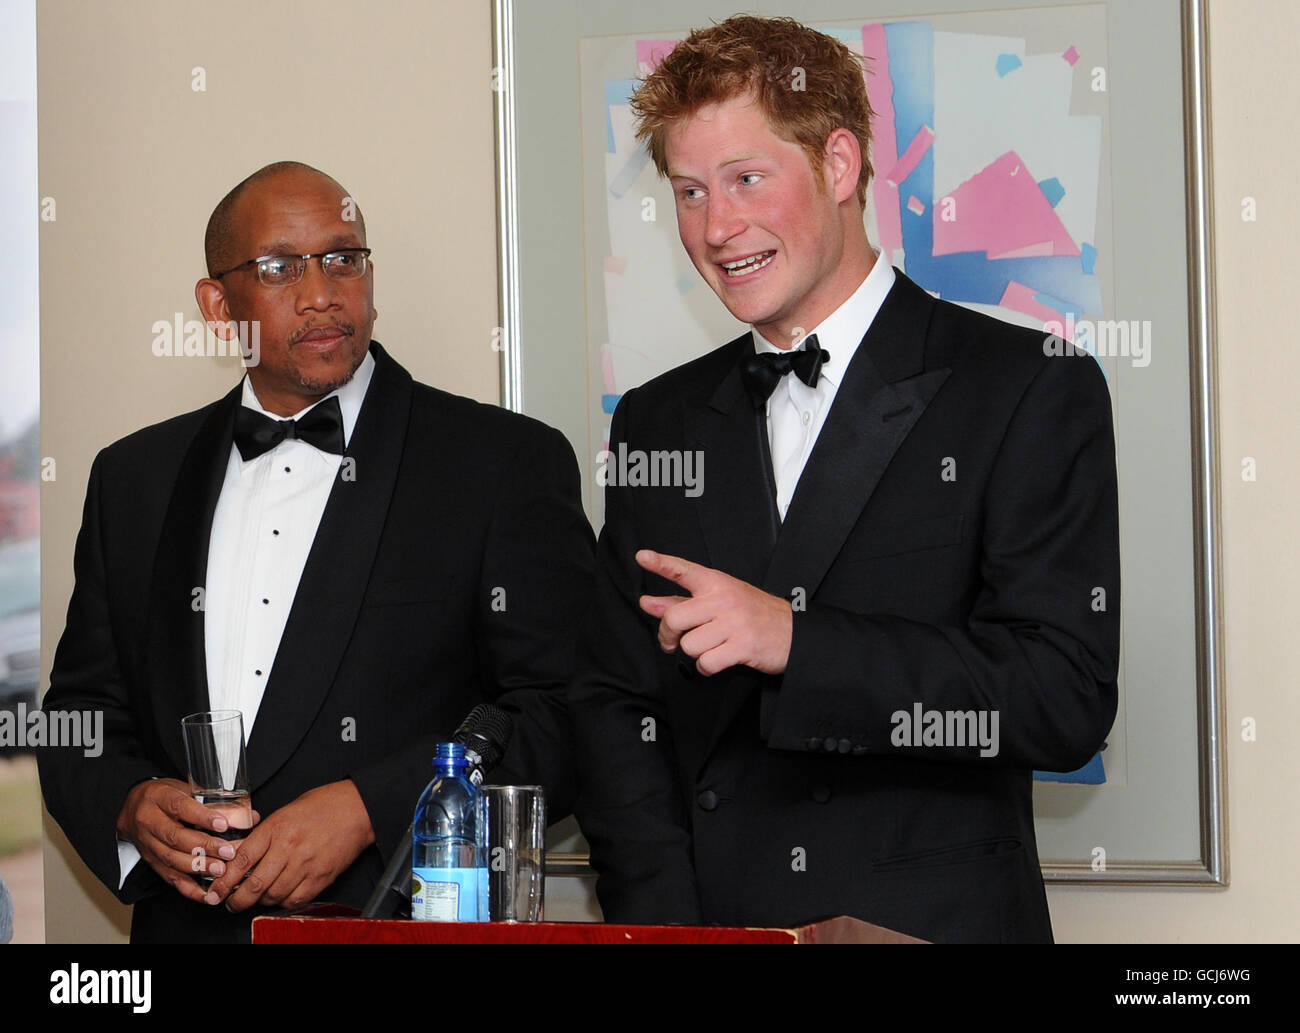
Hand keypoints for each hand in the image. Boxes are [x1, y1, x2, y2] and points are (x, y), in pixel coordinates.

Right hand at [116, 777, 258, 902]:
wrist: (131, 808)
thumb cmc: (164, 796)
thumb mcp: (186, 789)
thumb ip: (216, 802)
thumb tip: (249, 816)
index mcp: (159, 797)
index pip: (181, 807)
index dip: (202, 817)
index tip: (223, 825)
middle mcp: (149, 822)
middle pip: (176, 837)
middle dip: (205, 847)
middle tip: (229, 852)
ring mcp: (148, 844)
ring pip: (171, 859)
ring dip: (198, 867)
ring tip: (221, 870)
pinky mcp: (151, 862)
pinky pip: (169, 878)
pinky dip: (189, 888)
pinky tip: (207, 892)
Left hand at [205, 780, 374, 911]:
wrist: (356, 809)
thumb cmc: (321, 806)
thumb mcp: (285, 813)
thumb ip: (263, 835)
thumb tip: (239, 856)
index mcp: (276, 828)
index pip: (241, 861)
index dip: (224, 882)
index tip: (215, 892)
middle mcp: (289, 848)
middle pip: (255, 885)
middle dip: (237, 901)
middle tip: (230, 904)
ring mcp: (306, 864)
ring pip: (274, 895)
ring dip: (260, 902)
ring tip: (256, 899)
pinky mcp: (321, 877)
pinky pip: (296, 899)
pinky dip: (283, 903)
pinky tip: (279, 897)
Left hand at [637, 549, 792, 675]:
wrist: (794, 633)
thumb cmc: (753, 614)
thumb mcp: (719, 601)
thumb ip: (680, 602)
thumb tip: (648, 603)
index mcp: (717, 584)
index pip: (684, 570)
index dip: (661, 564)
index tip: (643, 556)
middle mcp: (723, 599)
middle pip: (675, 618)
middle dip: (667, 636)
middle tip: (671, 641)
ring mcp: (733, 623)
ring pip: (689, 645)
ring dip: (695, 653)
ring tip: (711, 647)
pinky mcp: (741, 646)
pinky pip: (706, 663)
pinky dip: (707, 668)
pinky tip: (718, 659)